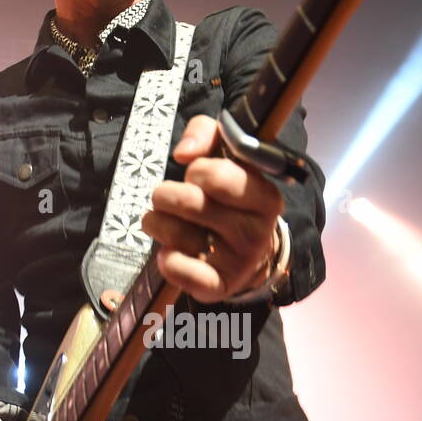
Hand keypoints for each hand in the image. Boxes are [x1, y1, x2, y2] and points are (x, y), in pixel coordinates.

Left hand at [142, 114, 282, 302]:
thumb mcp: (225, 153)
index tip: (196, 174)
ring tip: (160, 221)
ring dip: (156, 223)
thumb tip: (183, 153)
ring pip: (175, 234)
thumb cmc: (230, 196)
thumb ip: (205, 133)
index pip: (217, 176)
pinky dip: (165, 259)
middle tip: (166, 197)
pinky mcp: (218, 287)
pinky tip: (168, 251)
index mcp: (265, 197)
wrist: (250, 253)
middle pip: (189, 203)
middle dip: (166, 194)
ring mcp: (239, 262)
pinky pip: (178, 270)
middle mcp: (257, 232)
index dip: (197, 170)